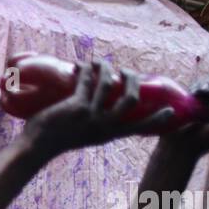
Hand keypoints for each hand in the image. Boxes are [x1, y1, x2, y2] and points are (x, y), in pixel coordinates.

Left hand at [24, 59, 173, 156]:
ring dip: (106, 67)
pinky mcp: (76, 106)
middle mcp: (104, 126)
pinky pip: (87, 80)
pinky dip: (88, 69)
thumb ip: (96, 126)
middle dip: (132, 79)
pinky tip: (84, 64)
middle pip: (131, 97)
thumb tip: (102, 105)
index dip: (157, 119)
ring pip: (109, 84)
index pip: (139, 127)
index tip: (171, 110)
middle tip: (126, 71)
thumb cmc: (58, 140)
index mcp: (109, 134)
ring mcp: (91, 116)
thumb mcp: (85, 136)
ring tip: (100, 62)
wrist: (37, 147)